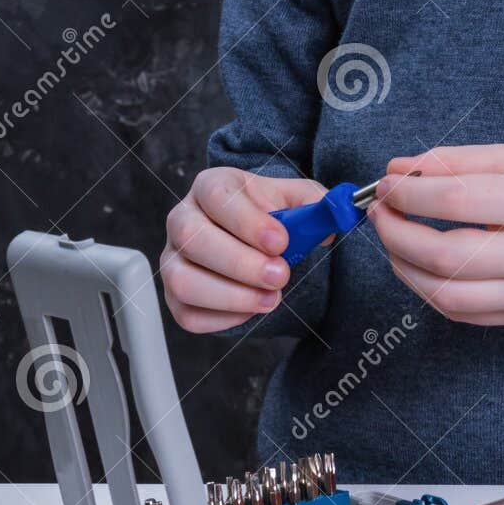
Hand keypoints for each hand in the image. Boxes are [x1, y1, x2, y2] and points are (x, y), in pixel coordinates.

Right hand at [162, 167, 327, 331]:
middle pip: (194, 239)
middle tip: (280, 275)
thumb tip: (330, 220)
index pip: (217, 197)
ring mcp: (173, 259)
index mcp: (211, 186)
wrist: (254, 238)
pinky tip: (253, 307)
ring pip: (183, 281)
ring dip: (232, 295)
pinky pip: (188, 315)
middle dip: (241, 263)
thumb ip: (316, 203)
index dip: (247, 221)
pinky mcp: (174, 296)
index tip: (281, 241)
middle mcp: (182, 219)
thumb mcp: (296, 198)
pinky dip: (224, 318)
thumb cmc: (270, 215)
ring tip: (271, 298)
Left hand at [364, 143, 503, 324]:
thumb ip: (455, 161)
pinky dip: (428, 290)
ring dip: (404, 267)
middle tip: (379, 213)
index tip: (386, 184)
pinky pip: (462, 313)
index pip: (454, 201)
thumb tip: (397, 171)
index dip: (407, 194)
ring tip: (393, 239)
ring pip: (447, 294)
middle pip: (445, 255)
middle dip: (396, 233)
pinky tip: (419, 265)